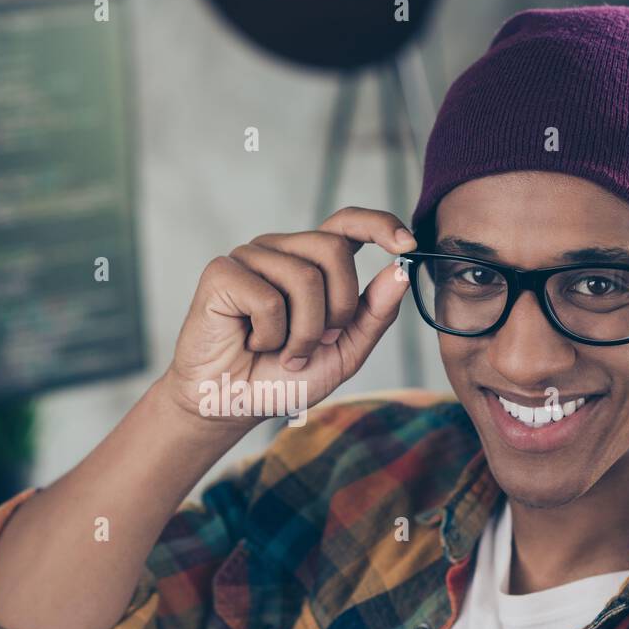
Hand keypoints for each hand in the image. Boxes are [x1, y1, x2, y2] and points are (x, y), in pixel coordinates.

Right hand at [161, 206, 415, 429]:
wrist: (232, 405)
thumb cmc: (282, 377)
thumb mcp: (343, 351)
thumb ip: (374, 314)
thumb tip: (401, 272)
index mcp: (311, 261)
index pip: (347, 223)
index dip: (379, 224)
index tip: (407, 245)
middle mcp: (280, 250)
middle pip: (333, 249)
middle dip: (337, 308)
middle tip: (315, 344)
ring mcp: (250, 257)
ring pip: (304, 277)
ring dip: (302, 332)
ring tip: (282, 351)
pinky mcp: (222, 272)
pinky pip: (268, 298)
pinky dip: (269, 334)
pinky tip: (252, 343)